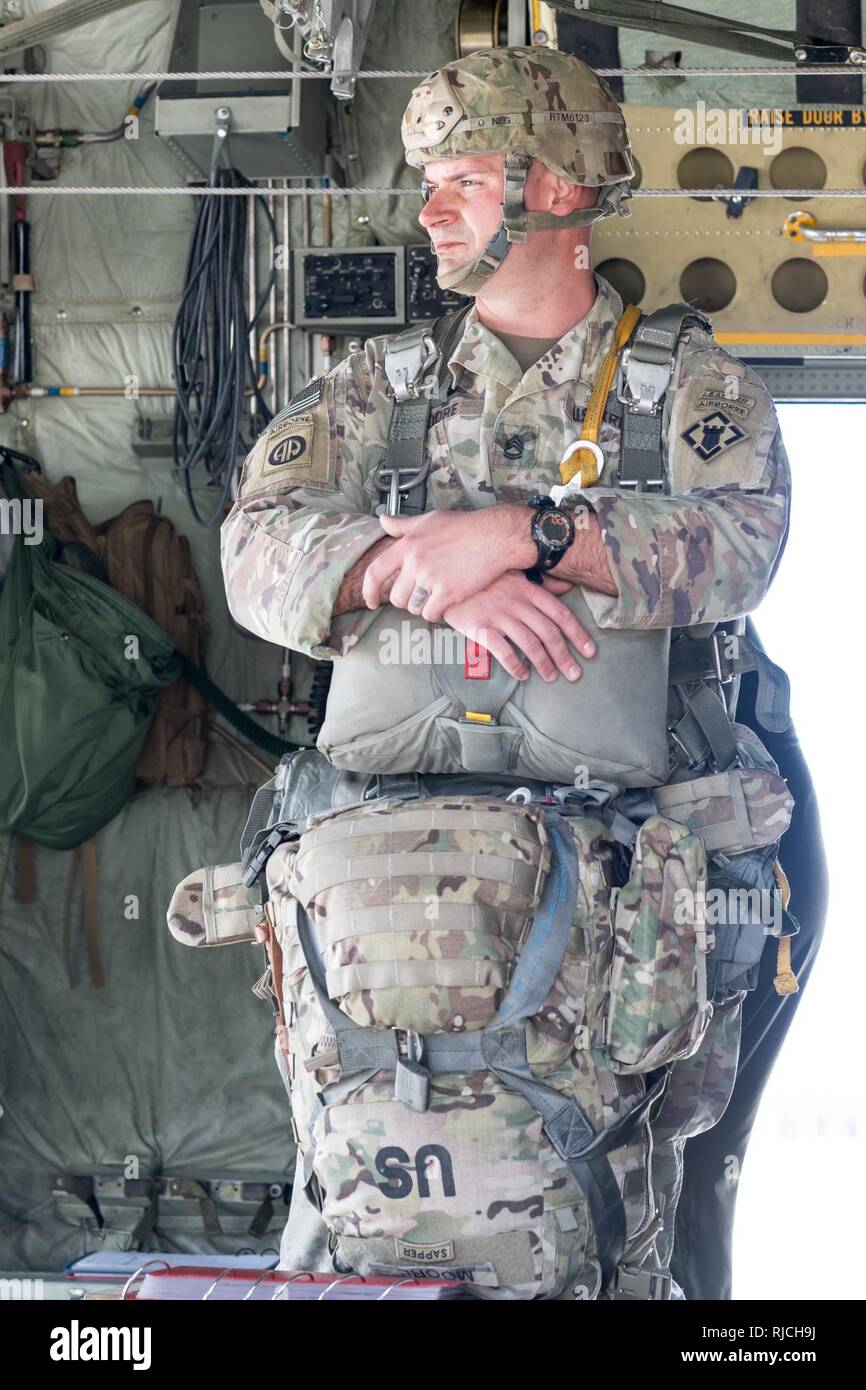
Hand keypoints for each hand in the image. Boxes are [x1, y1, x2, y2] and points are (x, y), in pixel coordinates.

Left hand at [362, 506, 530, 620]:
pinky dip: (436, 613)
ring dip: (423, 606)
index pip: (376, 572)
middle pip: (397, 596)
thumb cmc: (464, 526)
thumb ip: (403, 525)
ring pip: (414, 607)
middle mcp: (415, 562)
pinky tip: (446, 604)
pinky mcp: (448, 592)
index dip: (369, 590)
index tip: (370, 601)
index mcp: (407, 544)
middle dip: (407, 599)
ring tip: (437, 596)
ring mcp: (431, 578)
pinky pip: (430, 614)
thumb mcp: (429, 520)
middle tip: (423, 593)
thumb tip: (383, 521)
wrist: (495, 536)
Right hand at [442, 570, 596, 682]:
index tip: (590, 651)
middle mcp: (517, 602)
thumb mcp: (514, 574)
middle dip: (565, 656)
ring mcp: (498, 615)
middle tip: (575, 674)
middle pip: (549, 633)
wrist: (445, 578)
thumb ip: (541, 583)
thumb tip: (566, 588)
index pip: (560, 614)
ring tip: (552, 677)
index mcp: (528, 589)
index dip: (578, 634)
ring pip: (530, 644)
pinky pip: (504, 652)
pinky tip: (523, 675)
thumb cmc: (482, 578)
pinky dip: (516, 666)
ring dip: (544, 664)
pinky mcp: (480, 628)